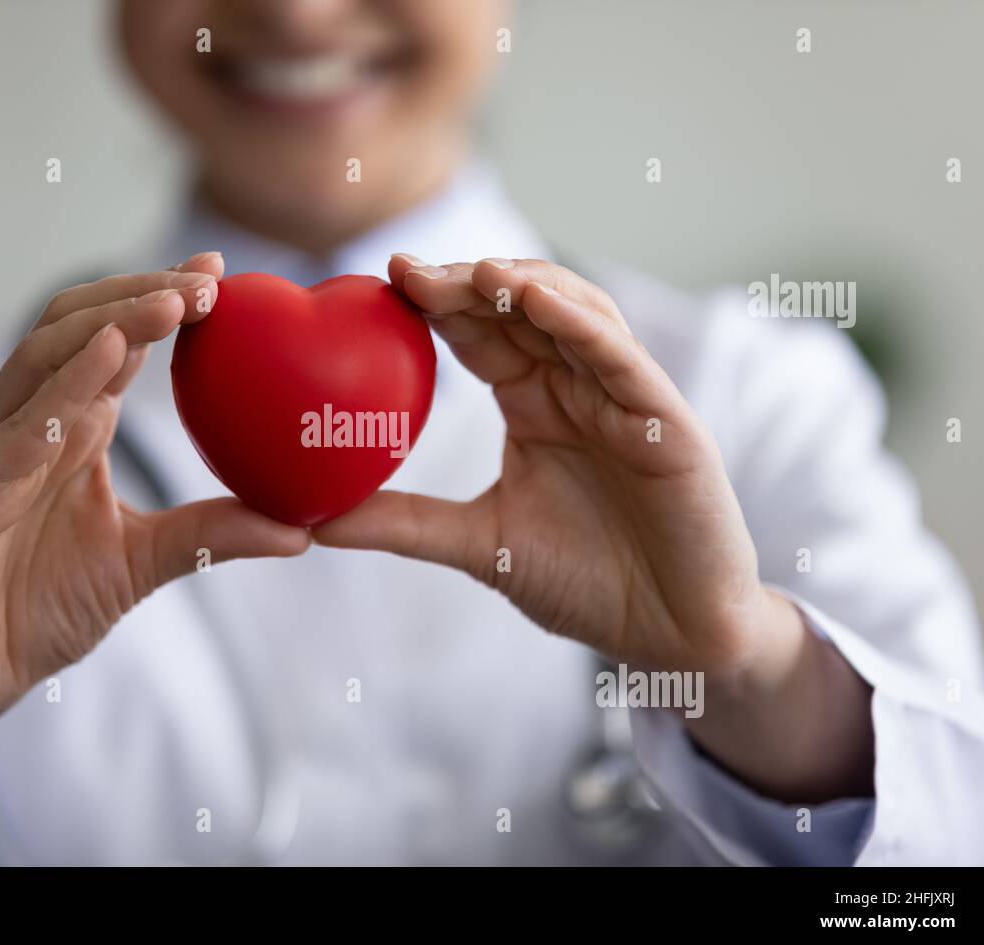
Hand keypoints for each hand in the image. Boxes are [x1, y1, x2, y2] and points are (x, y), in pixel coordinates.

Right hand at [0, 252, 308, 730]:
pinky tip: (101, 367)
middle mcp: (24, 427)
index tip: (220, 272)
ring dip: (105, 326)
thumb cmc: (37, 610)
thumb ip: (211, 535)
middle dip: (140, 294)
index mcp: (67, 430)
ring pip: (39, 364)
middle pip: (75, 330)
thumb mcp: (143, 562)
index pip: (113, 343)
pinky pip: (9, 441)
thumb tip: (303, 530)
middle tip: (208, 279)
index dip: (161, 301)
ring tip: (168, 305)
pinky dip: (56, 400)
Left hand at [314, 255, 872, 801]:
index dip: (436, 302)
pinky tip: (538, 303)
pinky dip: (581, 326)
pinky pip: (622, 360)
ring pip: (576, 315)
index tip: (381, 276)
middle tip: (407, 269)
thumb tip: (314, 521)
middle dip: (467, 283)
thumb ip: (406, 523)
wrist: (669, 636)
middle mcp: (577, 389)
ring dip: (526, 287)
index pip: (480, 334)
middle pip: (521, 310)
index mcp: (534, 405)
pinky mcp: (666, 423)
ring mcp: (624, 399)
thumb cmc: (588, 584)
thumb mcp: (479, 546)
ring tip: (472, 275)